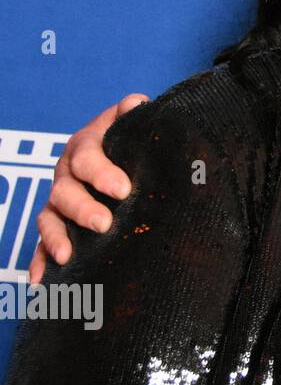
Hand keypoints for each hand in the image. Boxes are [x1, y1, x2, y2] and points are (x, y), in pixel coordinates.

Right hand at [29, 94, 149, 284]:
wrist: (123, 152)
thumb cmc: (132, 141)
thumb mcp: (133, 127)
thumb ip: (134, 117)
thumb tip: (137, 103)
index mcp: (86, 147)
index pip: (87, 157)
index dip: (102, 172)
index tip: (123, 189)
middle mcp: (67, 173)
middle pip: (65, 190)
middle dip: (82, 208)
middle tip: (104, 223)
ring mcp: (59, 199)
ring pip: (49, 217)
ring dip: (55, 236)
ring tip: (66, 254)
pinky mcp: (58, 224)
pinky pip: (42, 243)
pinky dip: (39, 261)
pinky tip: (39, 281)